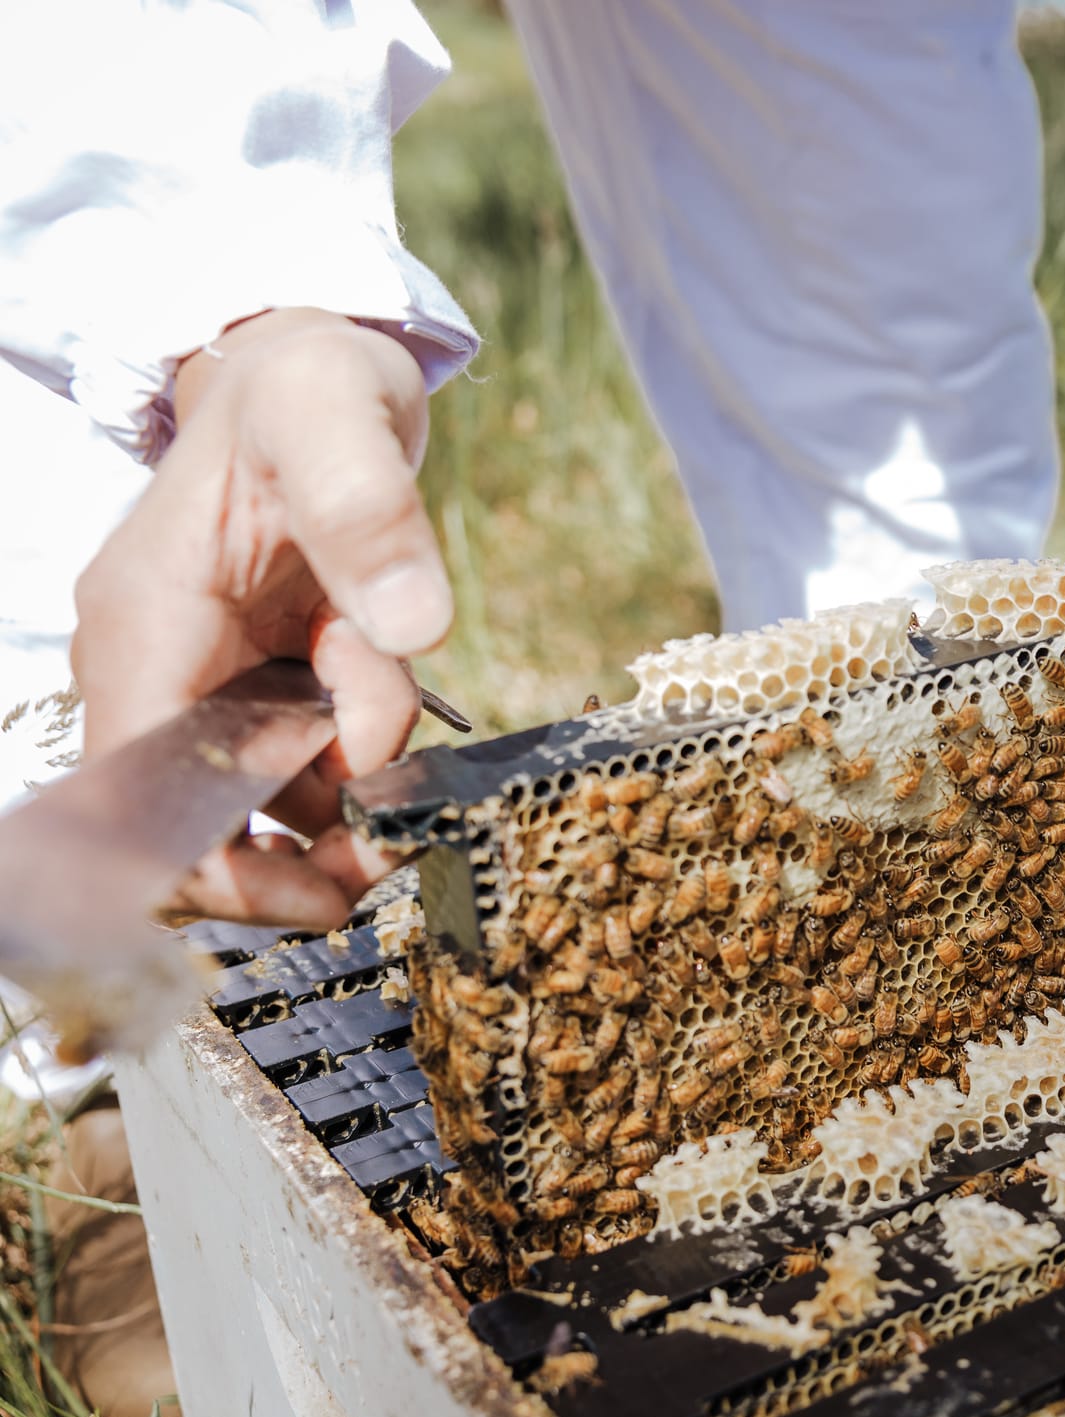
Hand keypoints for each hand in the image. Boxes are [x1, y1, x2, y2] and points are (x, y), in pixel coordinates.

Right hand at [71, 308, 451, 926]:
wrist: (308, 366)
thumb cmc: (308, 386)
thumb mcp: (342, 422)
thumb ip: (372, 517)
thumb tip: (417, 628)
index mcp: (145, 621)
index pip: (141, 797)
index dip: (217, 868)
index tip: (323, 895)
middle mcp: (152, 662)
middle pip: (200, 821)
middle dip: (304, 841)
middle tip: (396, 838)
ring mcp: (199, 674)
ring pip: (266, 792)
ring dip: (346, 776)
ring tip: (381, 669)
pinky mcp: (251, 677)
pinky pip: (297, 756)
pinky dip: (353, 746)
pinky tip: (377, 668)